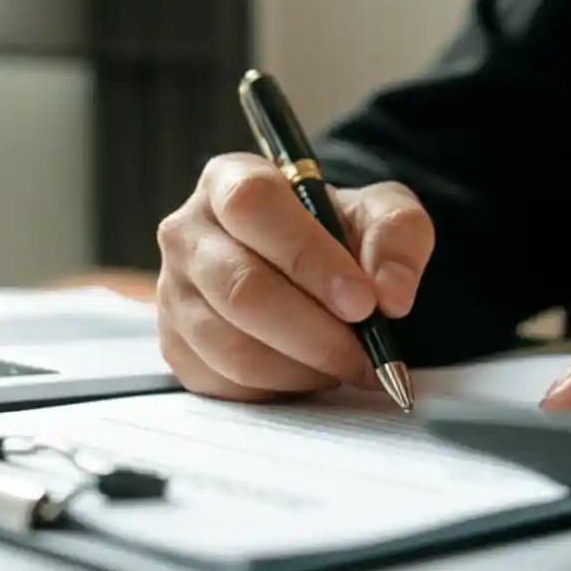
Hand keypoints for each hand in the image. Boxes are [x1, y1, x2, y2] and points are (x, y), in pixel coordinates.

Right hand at [156, 154, 434, 400]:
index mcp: (230, 180)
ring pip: (234, 348)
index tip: (362, 301)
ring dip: (305, 368)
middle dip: (317, 333)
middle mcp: (187, 234)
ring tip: (347, 362)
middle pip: (242, 290)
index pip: (253, 206)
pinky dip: (284, 389)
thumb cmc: (338, 233)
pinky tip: (314, 371)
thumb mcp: (381, 214)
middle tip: (369, 353)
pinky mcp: (177, 347)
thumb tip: (391, 294)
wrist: (309, 267)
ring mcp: (173, 294)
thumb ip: (397, 237)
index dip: (308, 257)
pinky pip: (229, 384)